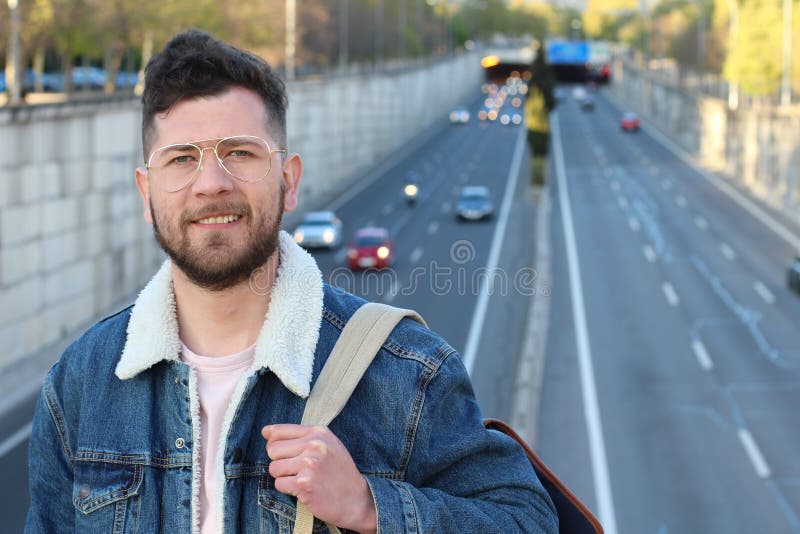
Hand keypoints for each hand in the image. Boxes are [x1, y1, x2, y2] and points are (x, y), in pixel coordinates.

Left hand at [262, 424, 376, 532]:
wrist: (357, 499)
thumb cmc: (339, 472)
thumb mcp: (328, 445)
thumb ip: (301, 436)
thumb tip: (265, 432)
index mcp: (318, 432)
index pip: (278, 431)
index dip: (272, 442)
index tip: (279, 451)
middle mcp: (314, 445)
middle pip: (272, 450)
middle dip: (279, 461)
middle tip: (294, 469)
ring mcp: (309, 464)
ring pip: (274, 468)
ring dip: (283, 476)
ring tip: (300, 478)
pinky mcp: (304, 484)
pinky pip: (279, 484)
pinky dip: (287, 489)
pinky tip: (302, 489)